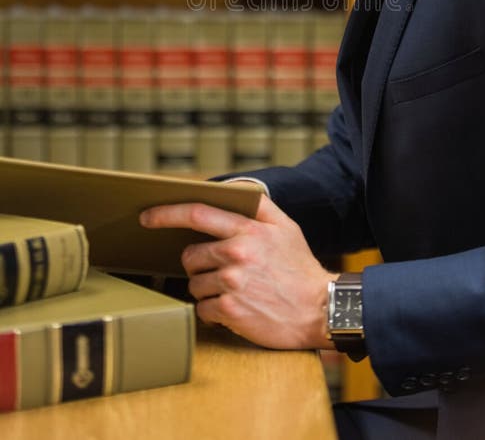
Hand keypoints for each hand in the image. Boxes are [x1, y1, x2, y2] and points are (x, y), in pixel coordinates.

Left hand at [140, 194, 336, 349]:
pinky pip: (201, 309)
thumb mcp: (286, 227)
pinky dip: (212, 311)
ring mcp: (231, 284)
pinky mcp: (229, 312)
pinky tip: (233, 309)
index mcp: (247, 231)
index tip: (147, 216)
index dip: (166, 213)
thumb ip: (259, 206)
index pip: (197, 214)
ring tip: (234, 291)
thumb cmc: (300, 268)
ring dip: (207, 289)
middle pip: (190, 255)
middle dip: (199, 263)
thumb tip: (235, 190)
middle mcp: (236, 254)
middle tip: (220, 270)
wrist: (319, 309)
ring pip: (194, 284)